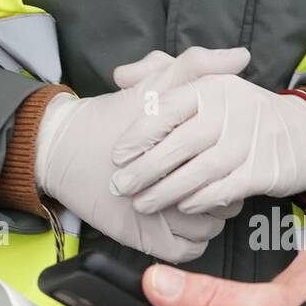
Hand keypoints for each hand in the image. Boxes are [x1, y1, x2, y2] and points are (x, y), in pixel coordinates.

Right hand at [36, 47, 249, 262]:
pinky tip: (180, 222)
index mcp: (183, 149)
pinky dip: (190, 241)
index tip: (212, 157)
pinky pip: (189, 250)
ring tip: (190, 201)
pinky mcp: (147, 240)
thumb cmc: (113, 117)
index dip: (225, 163)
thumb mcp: (154, 83)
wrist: (64, 149)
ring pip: (209, 228)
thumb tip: (241, 56)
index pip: (229, 167)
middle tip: (201, 181)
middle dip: (217, 190)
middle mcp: (174, 186)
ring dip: (205, 218)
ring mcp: (161, 216)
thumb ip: (197, 66)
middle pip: (224, 200)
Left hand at [108, 73, 305, 214]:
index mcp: (212, 87)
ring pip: (200, 170)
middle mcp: (231, 111)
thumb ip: (161, 74)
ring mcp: (249, 141)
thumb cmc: (241, 111)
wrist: (300, 133)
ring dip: (168, 190)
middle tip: (120, 186)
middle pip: (181, 143)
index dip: (139, 134)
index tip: (118, 155)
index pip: (168, 109)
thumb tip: (120, 74)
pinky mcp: (264, 170)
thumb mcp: (207, 84)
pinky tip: (182, 207)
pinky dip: (201, 199)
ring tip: (143, 203)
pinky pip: (225, 189)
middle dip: (147, 168)